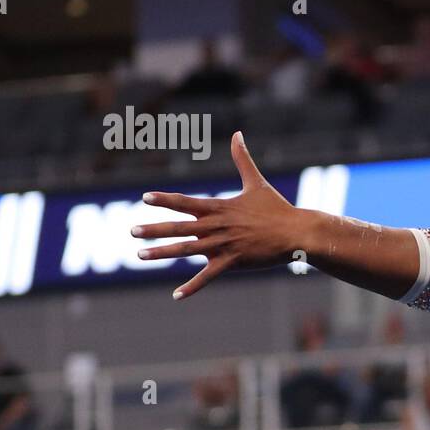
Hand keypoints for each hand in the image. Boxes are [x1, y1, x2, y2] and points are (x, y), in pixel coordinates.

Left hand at [131, 132, 303, 299]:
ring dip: (162, 253)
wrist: (297, 232)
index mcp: (220, 207)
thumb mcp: (256, 182)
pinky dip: (192, 286)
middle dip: (154, 229)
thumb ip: (242, 159)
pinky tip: (176, 295)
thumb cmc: (277, 208)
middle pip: (179, 227)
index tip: (144, 198)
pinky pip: (209, 276)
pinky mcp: (234, 262)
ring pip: (187, 250)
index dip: (165, 199)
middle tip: (132, 231)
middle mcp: (217, 226)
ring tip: (140, 255)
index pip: (186, 202)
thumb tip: (238, 134)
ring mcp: (224, 245)